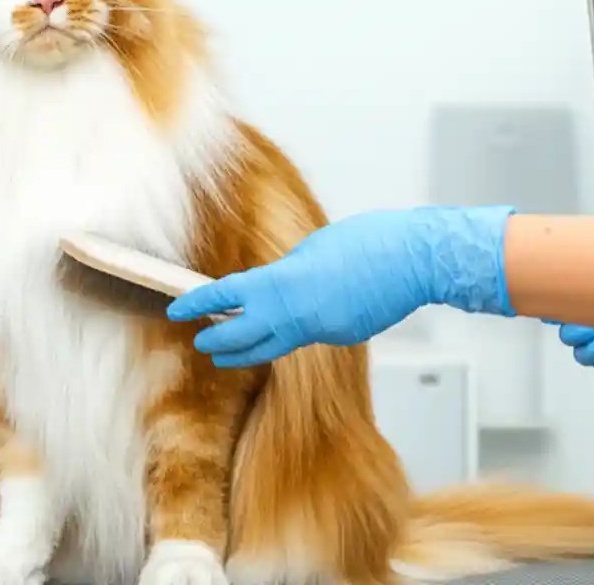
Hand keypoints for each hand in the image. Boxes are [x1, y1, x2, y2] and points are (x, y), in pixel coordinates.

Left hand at [166, 206, 515, 367]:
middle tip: (202, 342)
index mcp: (280, 284)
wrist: (416, 260)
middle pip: (242, 337)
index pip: (225, 297)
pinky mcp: (341, 335)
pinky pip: (309, 335)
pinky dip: (296, 330)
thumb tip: (272, 287)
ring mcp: (319, 330)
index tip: (176, 310)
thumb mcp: (310, 249)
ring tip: (228, 351)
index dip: (197, 304)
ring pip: (274, 345)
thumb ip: (284, 273)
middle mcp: (294, 314)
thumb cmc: (368, 242)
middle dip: (219, 341)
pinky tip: (299, 321)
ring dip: (249, 348)